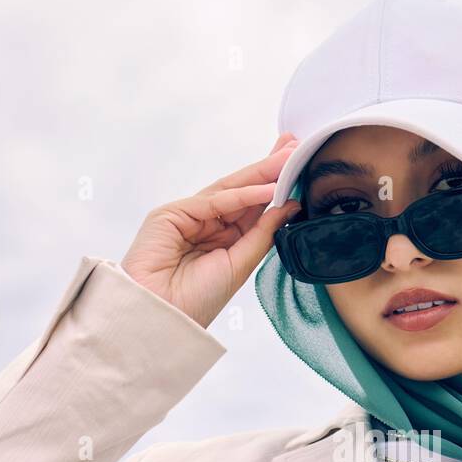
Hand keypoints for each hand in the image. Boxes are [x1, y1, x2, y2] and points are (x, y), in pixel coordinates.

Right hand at [120, 132, 302, 328]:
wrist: (163, 316)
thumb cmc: (197, 299)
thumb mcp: (241, 264)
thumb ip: (263, 233)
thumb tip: (290, 205)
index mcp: (223, 238)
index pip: (253, 206)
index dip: (275, 186)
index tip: (298, 166)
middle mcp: (206, 223)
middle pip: (242, 190)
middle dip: (269, 168)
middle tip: (295, 145)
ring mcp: (188, 216)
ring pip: (230, 189)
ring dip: (260, 173)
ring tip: (287, 158)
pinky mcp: (171, 213)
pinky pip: (215, 201)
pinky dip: (242, 195)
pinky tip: (268, 189)